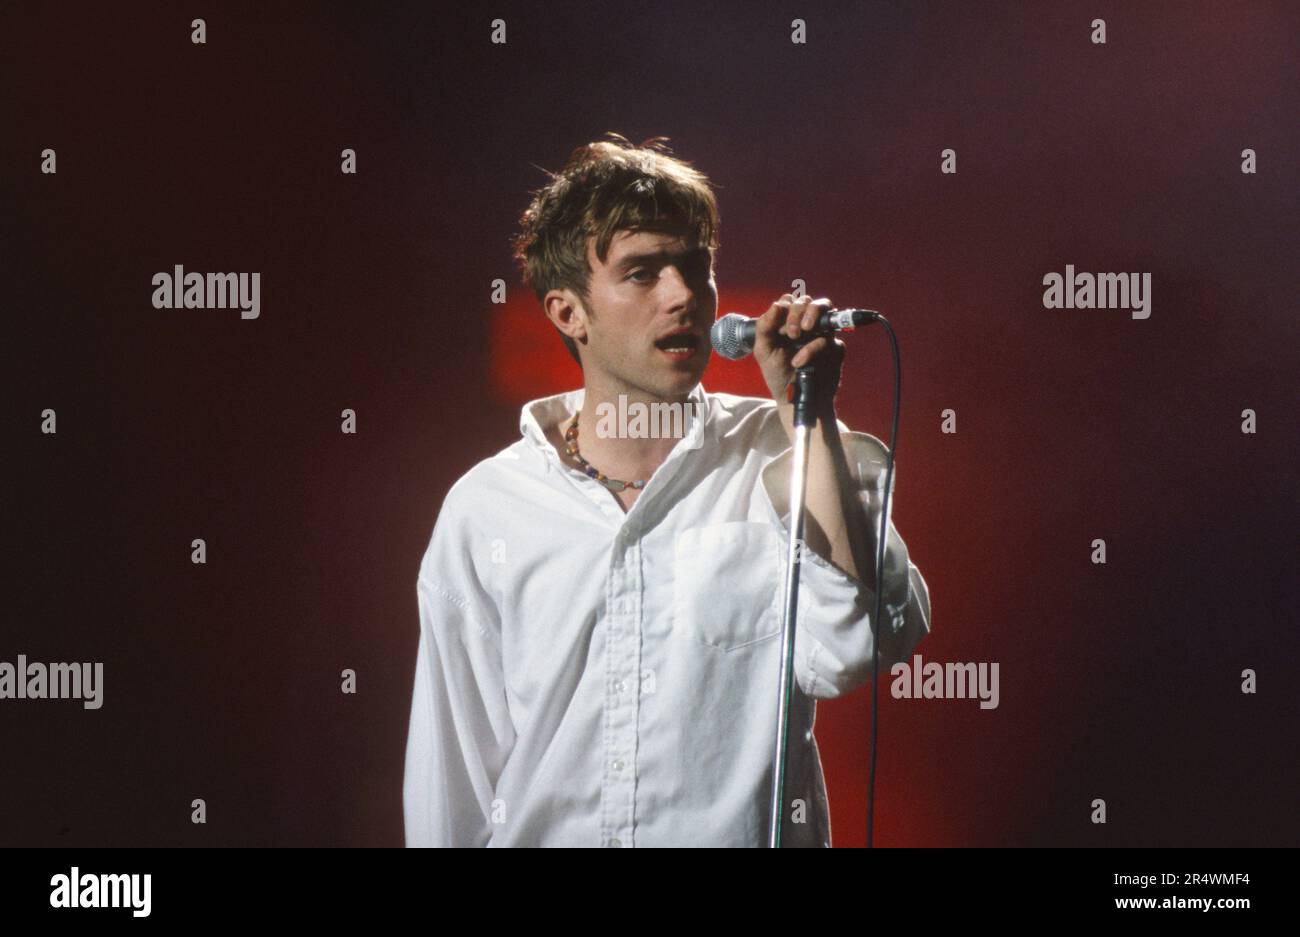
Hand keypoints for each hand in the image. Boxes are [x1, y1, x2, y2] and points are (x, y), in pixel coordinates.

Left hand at [752, 293, 845, 418]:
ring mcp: (823, 335)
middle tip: (792, 333)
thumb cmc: (778, 374)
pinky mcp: (834, 348)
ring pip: (826, 309)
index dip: (786, 309)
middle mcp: (808, 325)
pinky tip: (800, 362)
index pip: (791, 301)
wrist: (793, 399)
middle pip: (809, 301)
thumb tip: (777, 304)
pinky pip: (827, 340)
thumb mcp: (764, 351)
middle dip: (798, 312)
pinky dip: (812, 349)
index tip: (779, 329)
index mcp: (789, 323)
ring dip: (811, 315)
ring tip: (800, 333)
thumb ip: (765, 327)